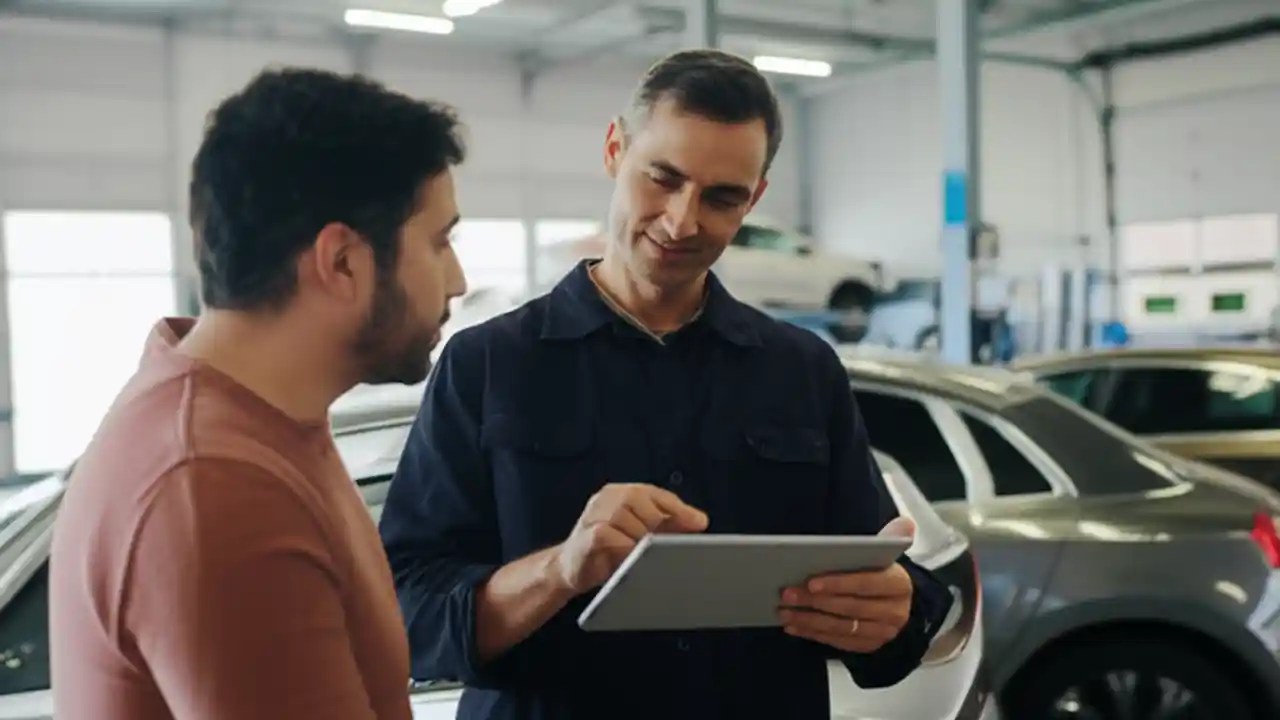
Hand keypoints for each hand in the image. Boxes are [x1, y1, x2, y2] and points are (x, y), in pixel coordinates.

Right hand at [552, 483, 708, 595]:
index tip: (700, 523)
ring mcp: (592, 515)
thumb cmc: (610, 551)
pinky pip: (608, 534)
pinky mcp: (585, 536)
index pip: (653, 492)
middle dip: (656, 521)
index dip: (677, 507)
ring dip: (640, 536)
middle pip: (637, 498)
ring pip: (622, 514)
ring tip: (647, 554)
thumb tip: (700, 521)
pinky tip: (631, 558)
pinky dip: (624, 546)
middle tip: (665, 544)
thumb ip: (668, 525)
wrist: (570, 570)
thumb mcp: (642, 535)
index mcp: (620, 493)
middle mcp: (605, 499)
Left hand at [777, 517, 915, 652]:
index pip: (866, 584)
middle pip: (849, 607)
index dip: (838, 584)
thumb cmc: (882, 573)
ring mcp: (881, 633)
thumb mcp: (887, 554)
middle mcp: (894, 613)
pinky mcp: (867, 646)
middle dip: (815, 601)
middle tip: (787, 594)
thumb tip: (905, 524)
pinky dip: (813, 633)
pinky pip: (837, 641)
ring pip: (840, 627)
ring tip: (784, 611)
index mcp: (898, 585)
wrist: (896, 603)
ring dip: (808, 620)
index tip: (811, 582)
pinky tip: (794, 625)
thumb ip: (890, 538)